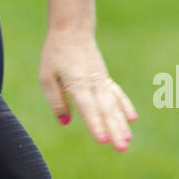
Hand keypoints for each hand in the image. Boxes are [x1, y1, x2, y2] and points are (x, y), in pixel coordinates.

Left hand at [39, 30, 136, 151]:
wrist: (72, 29)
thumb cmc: (56, 53)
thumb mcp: (47, 77)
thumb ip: (56, 101)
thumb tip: (66, 122)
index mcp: (77, 83)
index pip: (88, 108)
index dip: (95, 125)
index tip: (103, 141)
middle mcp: (93, 83)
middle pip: (105, 110)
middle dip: (114, 130)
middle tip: (122, 148)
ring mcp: (101, 80)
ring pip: (114, 105)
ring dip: (121, 124)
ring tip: (128, 141)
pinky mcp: (105, 78)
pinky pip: (117, 94)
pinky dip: (125, 106)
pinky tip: (132, 119)